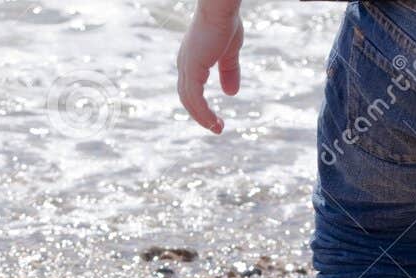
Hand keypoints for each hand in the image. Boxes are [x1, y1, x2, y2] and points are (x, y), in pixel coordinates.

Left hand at [177, 1, 242, 133]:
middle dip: (201, 115)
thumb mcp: (230, 52)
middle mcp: (185, 64)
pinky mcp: (192, 69)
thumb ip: (229, 72)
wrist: (221, 8)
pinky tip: (212, 121)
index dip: (201, 105)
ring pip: (189, 101)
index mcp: (191, 60)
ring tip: (217, 128)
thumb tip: (231, 93)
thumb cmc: (225, 23)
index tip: (215, 117)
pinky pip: (195, 98)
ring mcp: (186, 67)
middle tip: (217, 128)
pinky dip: (202, 112)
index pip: (191, 89)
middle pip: (187, 98)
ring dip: (202, 118)